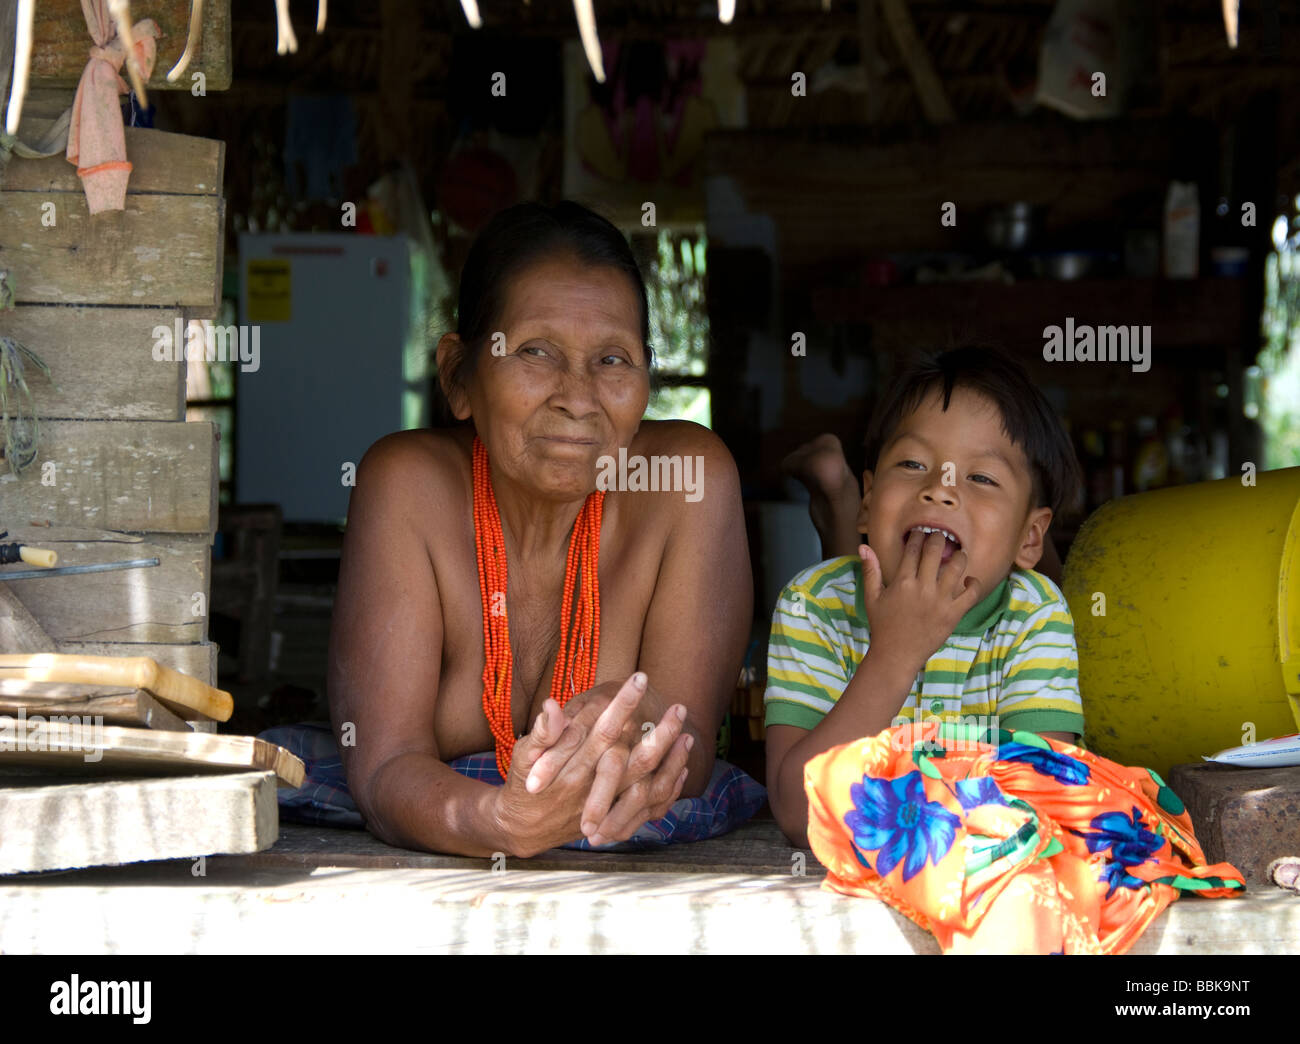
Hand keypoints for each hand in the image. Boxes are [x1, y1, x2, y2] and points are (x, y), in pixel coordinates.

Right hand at [491, 672, 688, 855]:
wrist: (523, 829)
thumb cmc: (522, 784)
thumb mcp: (522, 757)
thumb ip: (541, 733)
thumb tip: (552, 705)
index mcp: (573, 767)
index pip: (605, 730)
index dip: (624, 704)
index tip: (640, 679)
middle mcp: (593, 788)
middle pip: (636, 759)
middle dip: (661, 732)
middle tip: (680, 707)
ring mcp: (607, 807)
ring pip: (648, 784)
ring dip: (671, 760)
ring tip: (688, 734)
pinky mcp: (613, 819)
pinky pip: (649, 807)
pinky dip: (667, 788)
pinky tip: (682, 767)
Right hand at [858, 531, 982, 672]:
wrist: (896, 655)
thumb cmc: (882, 626)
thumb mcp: (872, 597)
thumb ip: (870, 570)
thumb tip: (863, 546)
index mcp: (902, 582)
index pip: (913, 549)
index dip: (918, 536)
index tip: (920, 532)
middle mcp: (922, 588)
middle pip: (935, 551)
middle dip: (939, 538)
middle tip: (941, 536)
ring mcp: (940, 600)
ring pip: (957, 566)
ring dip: (959, 555)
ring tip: (958, 554)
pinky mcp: (953, 614)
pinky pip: (972, 592)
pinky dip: (974, 583)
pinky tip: (969, 579)